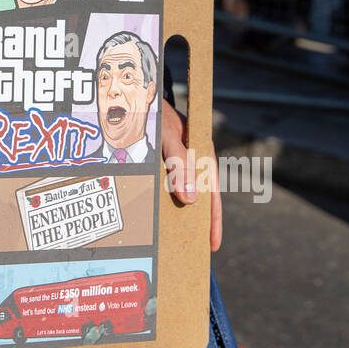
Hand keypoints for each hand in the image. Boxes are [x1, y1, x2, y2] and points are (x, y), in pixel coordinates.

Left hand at [161, 98, 221, 251]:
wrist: (135, 95)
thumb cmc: (156, 112)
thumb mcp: (169, 136)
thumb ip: (179, 164)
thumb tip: (190, 200)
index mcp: (202, 155)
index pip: (211, 194)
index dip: (212, 220)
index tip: (212, 244)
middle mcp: (191, 161)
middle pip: (195, 198)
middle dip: (194, 223)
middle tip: (190, 252)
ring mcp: (174, 163)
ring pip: (177, 194)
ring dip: (174, 214)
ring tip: (170, 241)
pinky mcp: (157, 163)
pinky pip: (160, 187)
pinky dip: (158, 201)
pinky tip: (150, 218)